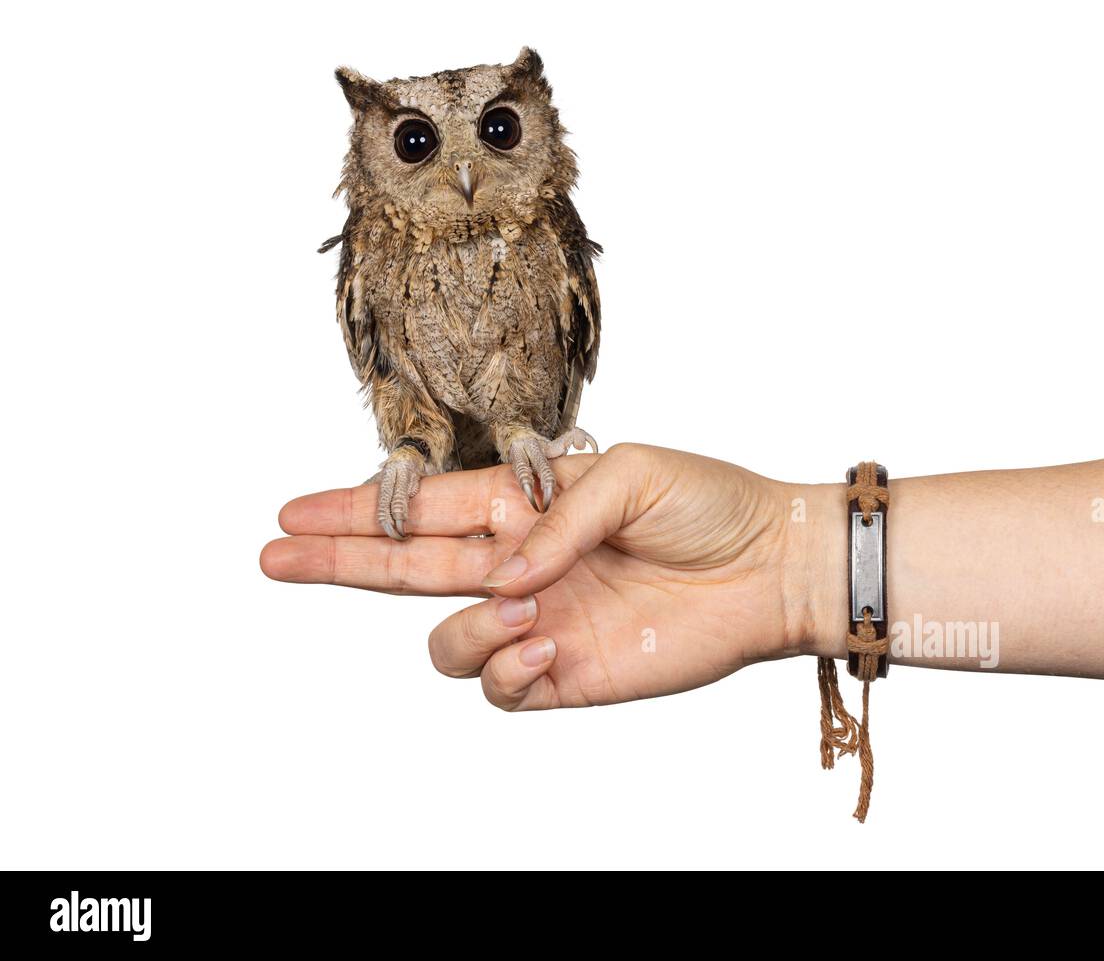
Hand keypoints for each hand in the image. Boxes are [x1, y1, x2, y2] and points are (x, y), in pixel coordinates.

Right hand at [260, 443, 846, 708]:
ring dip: (467, 626)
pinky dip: (508, 667)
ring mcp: (539, 620)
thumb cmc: (709, 505)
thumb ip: (555, 516)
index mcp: (528, 506)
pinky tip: (549, 640)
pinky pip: (502, 686)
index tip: (295, 510)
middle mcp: (521, 563)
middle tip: (275, 553)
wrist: (770, 568)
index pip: (427, 509)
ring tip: (522, 607)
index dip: (361, 509)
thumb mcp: (631, 474)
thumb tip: (503, 571)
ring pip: (448, 639)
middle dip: (339, 560)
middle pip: (407, 567)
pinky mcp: (567, 674)